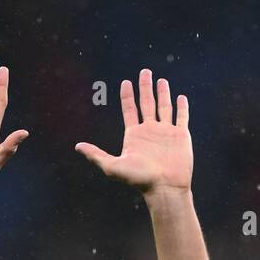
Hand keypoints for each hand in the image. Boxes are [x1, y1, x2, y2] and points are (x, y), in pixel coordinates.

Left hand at [75, 68, 191, 193]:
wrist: (164, 188)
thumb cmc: (139, 179)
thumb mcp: (113, 166)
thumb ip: (96, 155)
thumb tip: (77, 147)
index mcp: (134, 135)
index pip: (129, 109)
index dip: (127, 95)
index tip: (126, 82)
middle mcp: (150, 131)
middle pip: (147, 103)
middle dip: (145, 87)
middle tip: (144, 72)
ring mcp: (166, 132)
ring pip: (164, 107)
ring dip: (163, 93)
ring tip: (161, 80)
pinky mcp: (181, 136)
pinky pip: (181, 117)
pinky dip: (181, 107)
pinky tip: (180, 97)